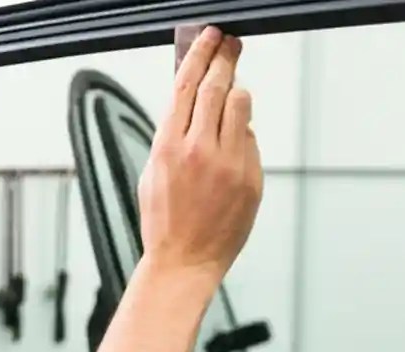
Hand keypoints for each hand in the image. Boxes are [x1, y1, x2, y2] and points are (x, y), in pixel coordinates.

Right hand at [137, 27, 262, 279]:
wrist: (184, 262)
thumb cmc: (164, 221)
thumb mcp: (153, 172)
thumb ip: (172, 135)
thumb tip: (191, 102)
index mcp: (168, 146)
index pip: (186, 85)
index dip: (200, 54)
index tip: (210, 37)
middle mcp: (200, 150)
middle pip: (218, 86)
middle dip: (226, 60)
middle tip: (231, 44)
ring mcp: (230, 163)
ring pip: (242, 107)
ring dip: (237, 97)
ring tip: (229, 103)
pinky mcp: (252, 178)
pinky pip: (251, 141)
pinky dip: (242, 139)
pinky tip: (229, 156)